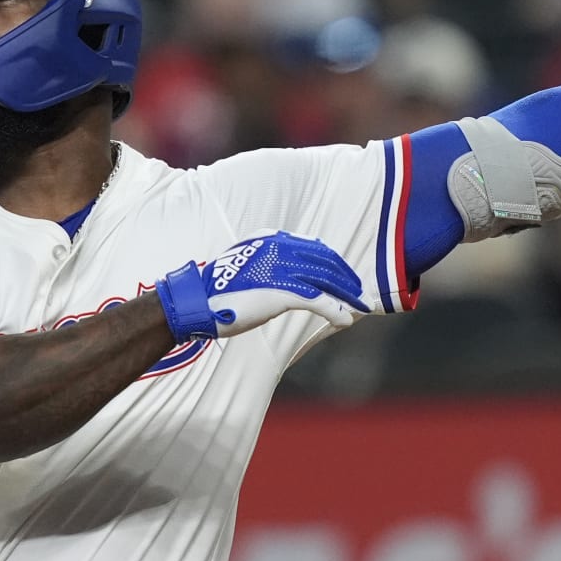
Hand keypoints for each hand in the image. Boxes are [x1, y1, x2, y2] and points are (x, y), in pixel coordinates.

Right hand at [156, 231, 369, 341]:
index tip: (346, 276)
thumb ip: (270, 265)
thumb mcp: (248, 267)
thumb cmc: (220, 290)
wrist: (198, 303)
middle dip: (347, 278)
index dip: (334, 263)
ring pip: (327, 279)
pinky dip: (336, 310)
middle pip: (326, 261)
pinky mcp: (283, 290)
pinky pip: (319, 300)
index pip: (314, 248)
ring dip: (348, 294)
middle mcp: (279, 247)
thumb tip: (292, 278)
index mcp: (271, 239)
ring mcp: (282, 268)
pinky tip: (345, 321)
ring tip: (362, 306)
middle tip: (362, 292)